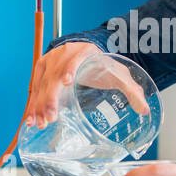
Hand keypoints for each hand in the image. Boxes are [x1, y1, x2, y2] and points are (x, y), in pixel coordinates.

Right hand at [24, 43, 148, 127]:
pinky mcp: (41, 70)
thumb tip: (144, 109)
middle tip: (50, 118)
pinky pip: (35, 88)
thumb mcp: (119, 74)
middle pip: (53, 76)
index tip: (67, 83)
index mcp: (82, 52)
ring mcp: (49, 61)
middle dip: (49, 98)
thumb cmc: (103, 65)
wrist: (88, 52)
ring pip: (41, 84)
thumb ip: (132, 90)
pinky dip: (32, 104)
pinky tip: (30, 120)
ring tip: (39, 124)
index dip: (69, 70)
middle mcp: (62, 54)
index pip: (73, 59)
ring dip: (38, 105)